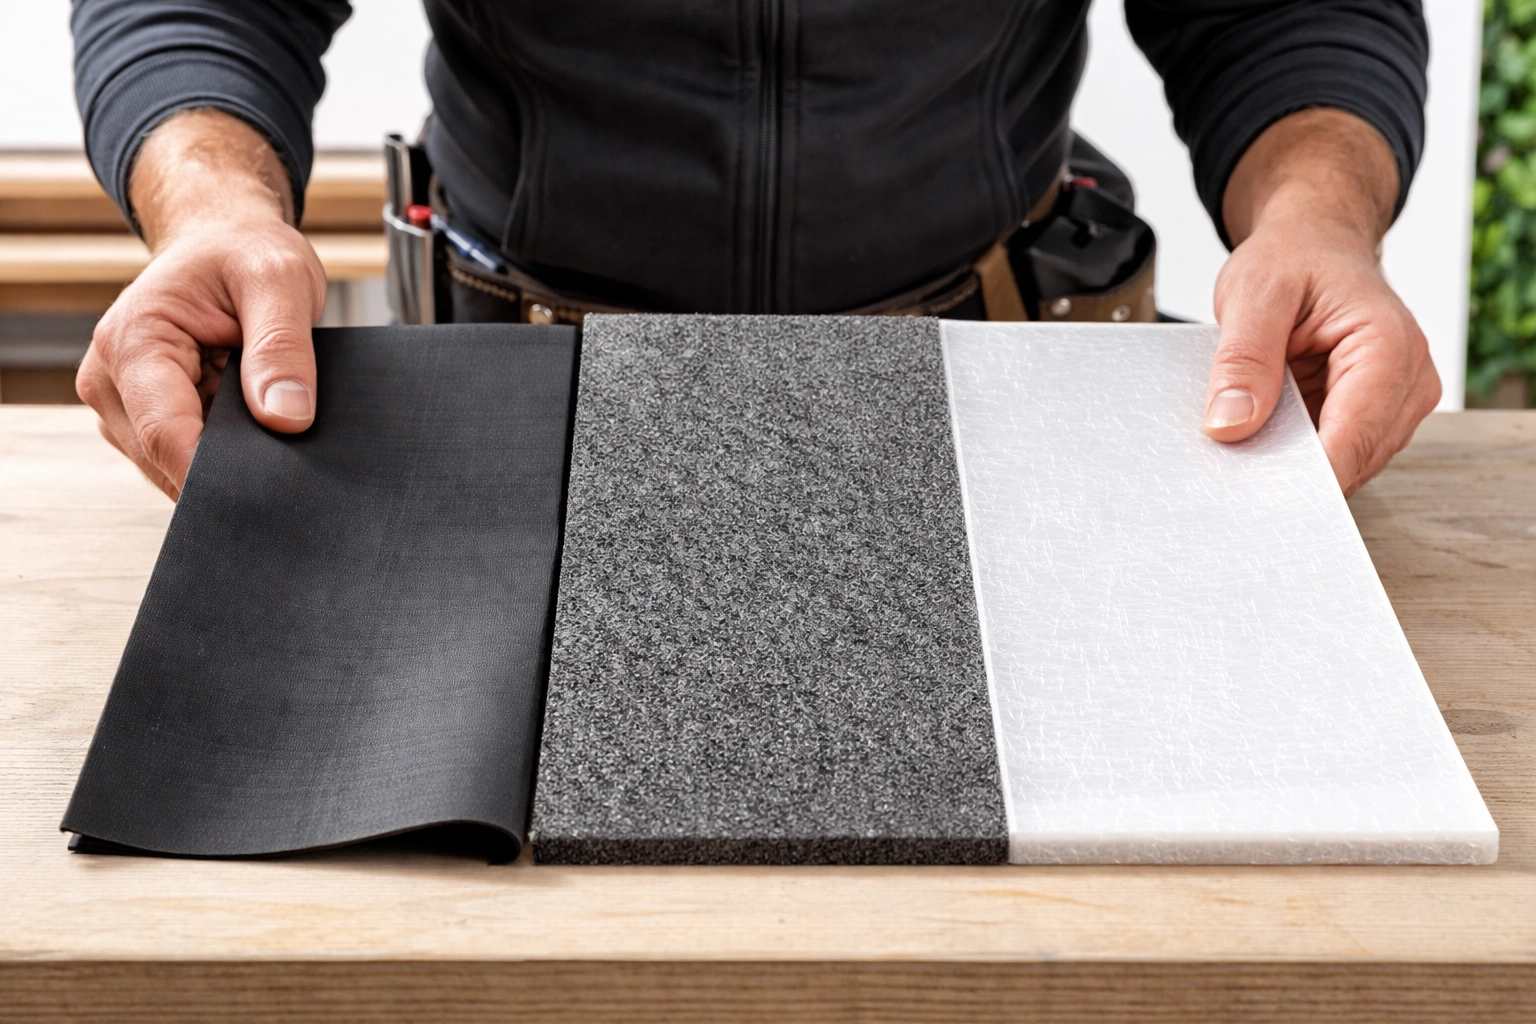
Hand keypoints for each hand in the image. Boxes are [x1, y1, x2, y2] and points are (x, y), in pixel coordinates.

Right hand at [76, 109, 324, 498]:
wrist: (223, 242)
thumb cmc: (244, 252)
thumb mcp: (280, 280)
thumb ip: (281, 348)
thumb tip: (285, 418)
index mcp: (132, 341)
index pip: (168, 434)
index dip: (218, 472)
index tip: (271, 486)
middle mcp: (112, 379)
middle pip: (168, 459)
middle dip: (228, 464)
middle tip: (288, 444)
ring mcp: (123, 405)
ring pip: (175, 467)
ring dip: (226, 456)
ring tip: (266, 415)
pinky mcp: (143, 419)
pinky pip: (184, 457)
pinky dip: (223, 451)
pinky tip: (251, 425)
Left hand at [1205, 109, 1440, 495]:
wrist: (1314, 241)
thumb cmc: (1293, 257)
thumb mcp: (1253, 295)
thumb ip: (1243, 361)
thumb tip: (1229, 426)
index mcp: (1388, 345)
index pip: (1352, 437)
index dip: (1305, 476)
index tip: (1255, 497)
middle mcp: (1408, 379)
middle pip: (1354, 459)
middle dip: (1295, 473)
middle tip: (1232, 476)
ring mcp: (1396, 402)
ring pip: (1347, 464)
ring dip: (1296, 464)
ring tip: (1245, 446)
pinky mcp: (1375, 414)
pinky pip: (1337, 452)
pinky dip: (1299, 453)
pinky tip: (1264, 441)